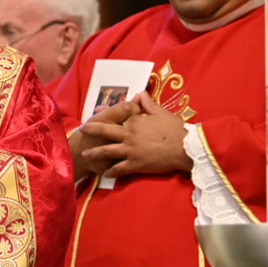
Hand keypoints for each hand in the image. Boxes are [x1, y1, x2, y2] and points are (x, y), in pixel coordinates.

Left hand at [76, 94, 190, 179]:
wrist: (186, 148)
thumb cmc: (176, 129)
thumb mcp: (162, 113)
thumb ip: (148, 104)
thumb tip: (140, 92)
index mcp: (134, 120)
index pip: (116, 115)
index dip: (104, 114)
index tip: (95, 112)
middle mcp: (128, 134)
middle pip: (104, 131)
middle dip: (91, 130)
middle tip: (81, 131)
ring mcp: (130, 150)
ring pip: (106, 151)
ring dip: (94, 153)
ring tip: (86, 155)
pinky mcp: (135, 164)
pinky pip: (118, 168)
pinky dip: (110, 171)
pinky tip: (104, 173)